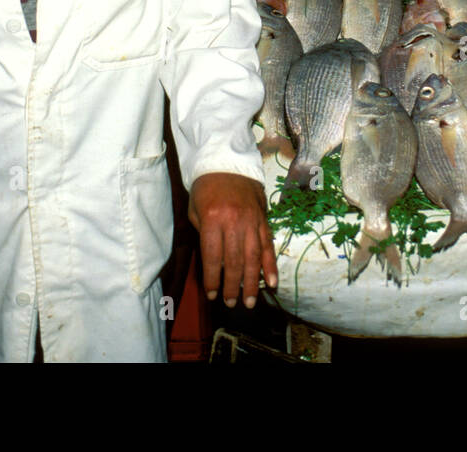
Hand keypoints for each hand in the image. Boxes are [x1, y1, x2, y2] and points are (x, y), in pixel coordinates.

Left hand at [188, 173, 277, 307]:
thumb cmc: (206, 188)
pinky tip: (271, 282)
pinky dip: (270, 265)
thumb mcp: (195, 209)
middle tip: (230, 303)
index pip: (213, 256)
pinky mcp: (263, 219)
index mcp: (213, 219)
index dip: (212, 278)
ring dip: (252, 282)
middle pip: (233, 260)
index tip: (212, 294)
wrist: (228, 162)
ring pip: (252, 257)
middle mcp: (234, 221)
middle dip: (232, 286)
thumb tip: (213, 262)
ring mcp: (251, 220)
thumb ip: (203, 235)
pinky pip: (268, 245)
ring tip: (250, 301)